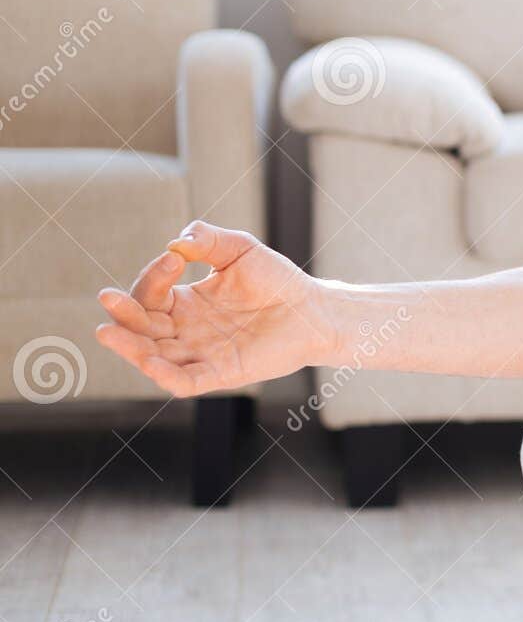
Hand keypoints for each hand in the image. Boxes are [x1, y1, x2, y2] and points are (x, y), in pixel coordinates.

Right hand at [95, 220, 337, 396]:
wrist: (315, 308)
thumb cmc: (278, 280)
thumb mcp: (240, 250)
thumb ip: (209, 239)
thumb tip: (176, 240)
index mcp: (186, 303)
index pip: (151, 294)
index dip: (153, 276)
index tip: (175, 257)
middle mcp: (187, 331)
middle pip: (142, 328)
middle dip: (122, 315)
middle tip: (107, 296)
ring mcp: (202, 354)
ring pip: (153, 357)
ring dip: (130, 347)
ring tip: (108, 331)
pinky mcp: (222, 373)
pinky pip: (185, 382)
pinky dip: (166, 376)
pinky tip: (151, 362)